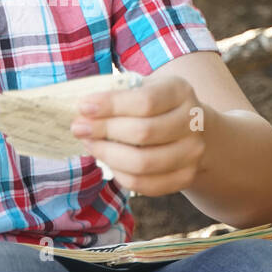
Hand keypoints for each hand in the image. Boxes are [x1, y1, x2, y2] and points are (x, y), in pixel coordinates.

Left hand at [69, 75, 207, 195]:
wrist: (191, 128)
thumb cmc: (156, 105)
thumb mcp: (142, 88)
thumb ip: (116, 94)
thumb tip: (82, 110)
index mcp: (180, 91)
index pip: (145, 101)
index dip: (110, 105)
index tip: (82, 107)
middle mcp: (193, 122)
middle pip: (143, 132)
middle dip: (103, 131)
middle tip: (78, 127)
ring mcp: (193, 152)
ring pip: (143, 163)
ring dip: (108, 155)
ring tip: (90, 144)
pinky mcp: (185, 177)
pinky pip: (145, 183)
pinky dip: (120, 174)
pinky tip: (108, 161)